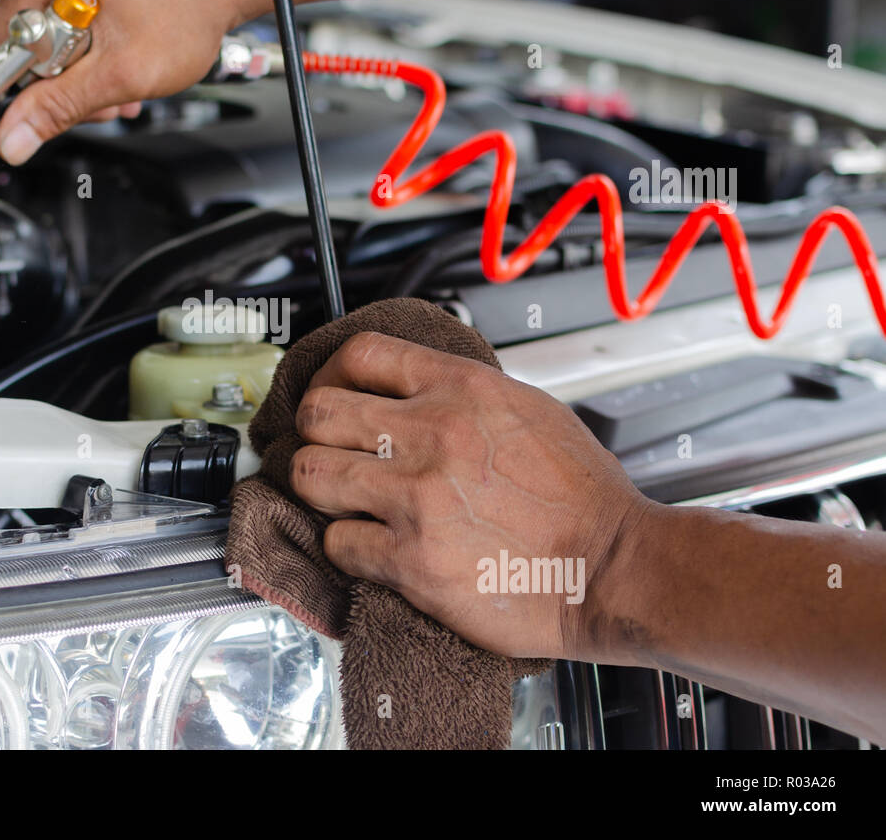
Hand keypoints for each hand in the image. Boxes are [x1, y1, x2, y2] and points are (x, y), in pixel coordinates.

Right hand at [0, 0, 252, 165]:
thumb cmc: (185, 8)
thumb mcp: (119, 73)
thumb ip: (60, 108)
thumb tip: (13, 137)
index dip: (11, 97)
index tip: (34, 118)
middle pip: (18, 61)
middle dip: (60, 93)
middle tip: (103, 96)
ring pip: (46, 59)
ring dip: (82, 86)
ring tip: (121, 85)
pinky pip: (67, 45)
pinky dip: (93, 68)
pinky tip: (121, 73)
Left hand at [289, 331, 653, 659]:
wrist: (614, 569)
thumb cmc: (584, 499)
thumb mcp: (529, 410)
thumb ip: (464, 393)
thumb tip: (416, 388)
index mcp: (463, 389)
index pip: (361, 354)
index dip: (332, 373)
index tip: (331, 393)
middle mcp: (434, 435)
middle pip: (319, 411)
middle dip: (314, 434)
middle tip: (328, 452)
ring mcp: (417, 497)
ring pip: (310, 473)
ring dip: (319, 489)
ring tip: (341, 499)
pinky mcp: (411, 559)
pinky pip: (336, 542)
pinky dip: (346, 546)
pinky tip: (371, 546)